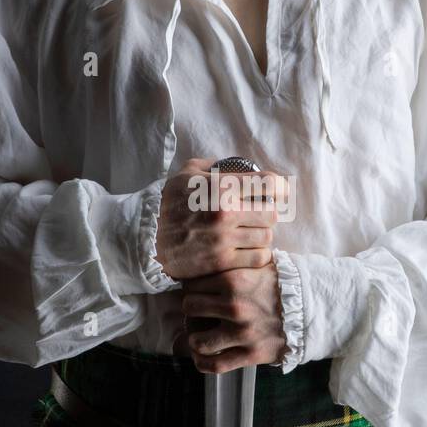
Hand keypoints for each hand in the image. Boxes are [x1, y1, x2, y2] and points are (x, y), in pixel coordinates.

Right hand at [154, 157, 283, 281]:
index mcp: (221, 186)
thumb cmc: (167, 204)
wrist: (146, 238)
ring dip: (262, 235)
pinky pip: (258, 258)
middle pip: (271, 213)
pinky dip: (258, 254)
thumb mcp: (185, 174)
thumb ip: (214, 166)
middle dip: (267, 214)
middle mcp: (226, 212)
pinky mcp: (222, 261)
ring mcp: (225, 238)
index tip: (279, 193)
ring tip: (251, 234)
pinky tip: (249, 250)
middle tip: (258, 217)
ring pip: (267, 237)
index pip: (269, 183)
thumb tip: (237, 165)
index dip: (280, 188)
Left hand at [176, 261, 287, 373]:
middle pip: (189, 308)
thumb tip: (205, 258)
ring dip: (194, 338)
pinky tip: (203, 356)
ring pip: (197, 340)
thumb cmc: (281, 284)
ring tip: (199, 335)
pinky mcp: (251, 353)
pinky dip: (203, 362)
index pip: (192, 284)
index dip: (190, 288)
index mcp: (234, 279)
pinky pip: (215, 364)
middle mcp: (235, 305)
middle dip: (191, 310)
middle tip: (196, 313)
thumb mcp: (258, 263)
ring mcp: (242, 332)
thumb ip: (232, 262)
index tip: (195, 293)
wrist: (311, 307)